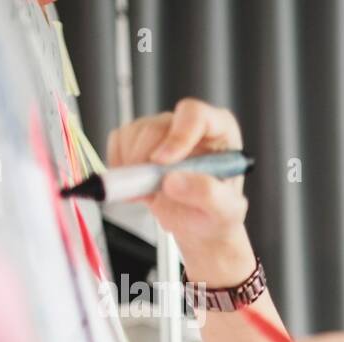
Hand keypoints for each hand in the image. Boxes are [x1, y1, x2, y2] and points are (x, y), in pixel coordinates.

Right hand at [107, 98, 250, 277]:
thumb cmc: (217, 213)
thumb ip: (208, 194)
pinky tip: (137, 186)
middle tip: (151, 190)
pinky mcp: (138, 138)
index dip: (176, 136)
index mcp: (220, 130)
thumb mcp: (225, 211)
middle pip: (157, 126)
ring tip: (151, 193)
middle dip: (147, 160)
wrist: (198, 225)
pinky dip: (120, 165)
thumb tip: (173, 180)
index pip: (194, 114)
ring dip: (134, 166)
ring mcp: (162, 129)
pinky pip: (118, 140)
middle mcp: (190, 124)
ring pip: (134, 133)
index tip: (161, 163)